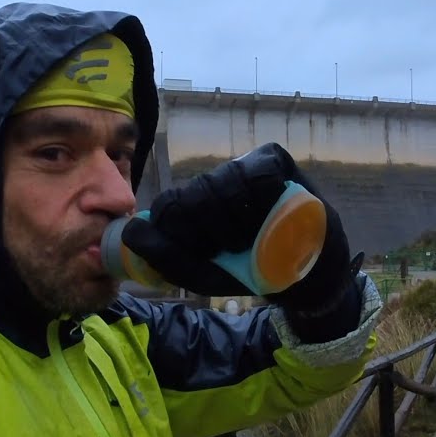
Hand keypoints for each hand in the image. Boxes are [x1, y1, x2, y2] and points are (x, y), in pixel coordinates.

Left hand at [122, 143, 356, 318]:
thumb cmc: (251, 272)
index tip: (203, 254)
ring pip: (224, 183)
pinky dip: (261, 197)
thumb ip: (164, 257)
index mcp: (192, 204)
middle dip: (209, 230)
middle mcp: (214, 180)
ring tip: (251, 238)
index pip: (168, 205)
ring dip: (236, 220)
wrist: (305, 276)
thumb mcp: (203, 275)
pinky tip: (270, 214)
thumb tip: (129, 231)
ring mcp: (242, 166)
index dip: (180, 233)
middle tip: (230, 249)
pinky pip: (258, 172)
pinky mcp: (273, 160)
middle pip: (193, 194)